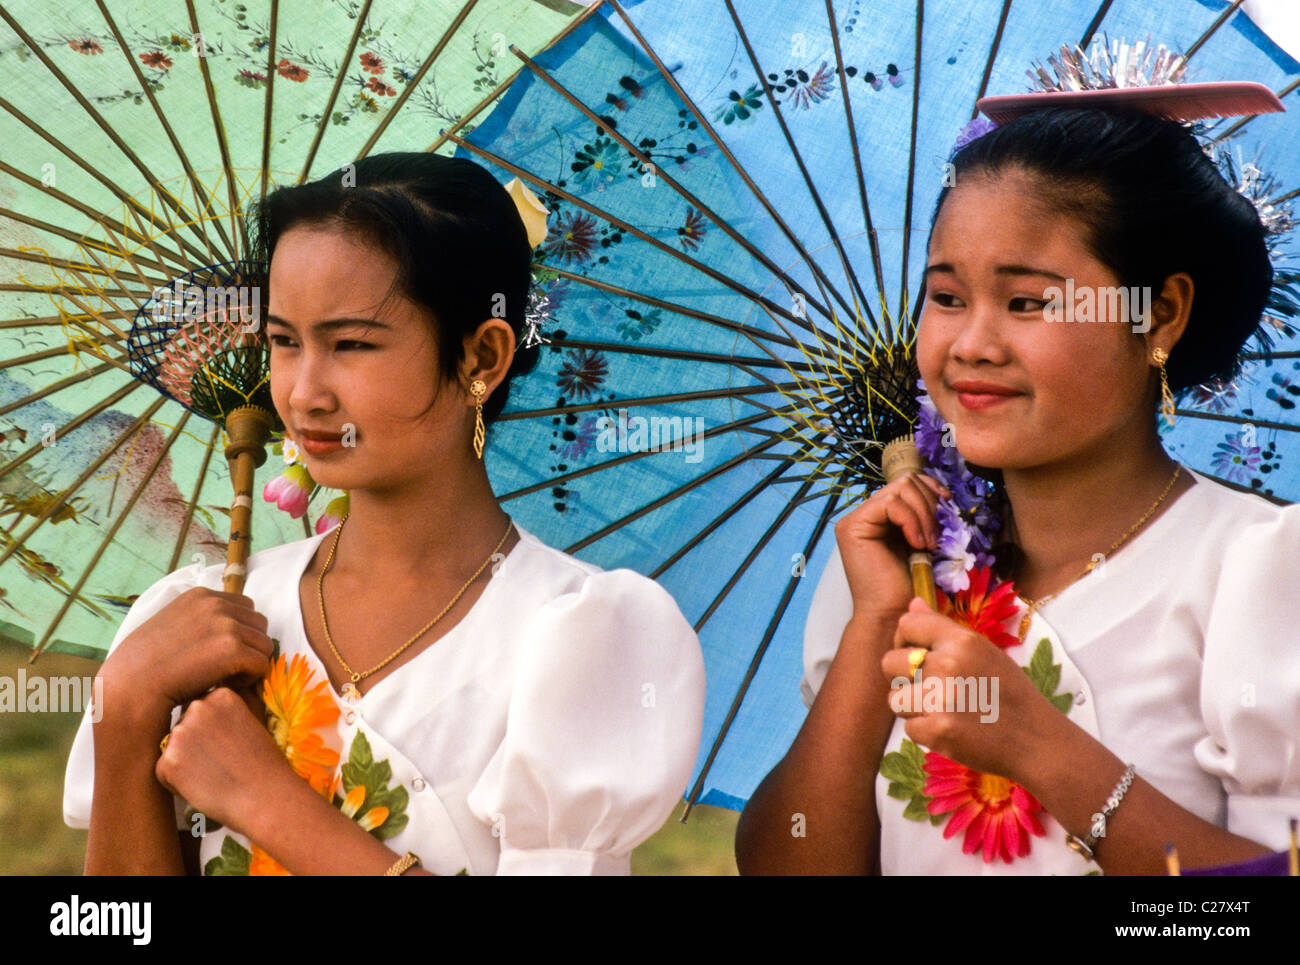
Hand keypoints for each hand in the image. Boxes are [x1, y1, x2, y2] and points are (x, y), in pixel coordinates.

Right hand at [100, 587, 274, 725]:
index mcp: (200, 595)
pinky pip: (261, 665)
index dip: (239, 633)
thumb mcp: (171, 625)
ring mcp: (225, 625)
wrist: (131, 687)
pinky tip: (223, 686)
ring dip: (249, 664)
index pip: (245, 607)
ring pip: (264, 645)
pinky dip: (249, 679)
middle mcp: (215, 604)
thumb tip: (228, 627)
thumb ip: (199, 620)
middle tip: (225, 668)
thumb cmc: (145, 666)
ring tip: (223, 678)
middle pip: (260, 624)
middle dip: (249, 646)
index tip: (219, 653)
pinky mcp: (232, 649)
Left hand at [155, 686, 299, 836]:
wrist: (265, 797)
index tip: (232, 744)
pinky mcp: (168, 762)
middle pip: (186, 725)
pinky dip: (177, 782)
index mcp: (221, 695)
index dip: (215, 730)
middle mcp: (198, 707)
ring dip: (186, 761)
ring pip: (173, 747)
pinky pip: (164, 771)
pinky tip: (203, 787)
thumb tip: (222, 695)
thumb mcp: (258, 719)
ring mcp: (180, 734)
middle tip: (222, 761)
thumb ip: (237, 703)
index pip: (203, 709)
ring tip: (214, 774)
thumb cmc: (264, 763)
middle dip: (196, 743)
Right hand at [835, 471, 948, 621]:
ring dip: (924, 515)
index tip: (948, 507)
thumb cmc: (910, 585)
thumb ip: (923, 515)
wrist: (893, 615)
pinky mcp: (852, 527)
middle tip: (937, 536)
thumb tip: (941, 491)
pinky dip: (912, 521)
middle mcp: (863, 514)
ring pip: (899, 489)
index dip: (931, 490)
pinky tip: (918, 545)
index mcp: (879, 515)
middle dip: (929, 504)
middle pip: (905, 481)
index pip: (907, 483)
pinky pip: (891, 504)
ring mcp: (854, 520)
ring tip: (929, 544)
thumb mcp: (922, 540)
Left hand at [879, 598, 1067, 783]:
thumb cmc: (1009, 692)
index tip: (916, 653)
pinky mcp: (937, 731)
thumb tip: (913, 603)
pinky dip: (926, 732)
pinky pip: (909, 728)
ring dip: (912, 708)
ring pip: (894, 699)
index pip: (907, 625)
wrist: (1036, 739)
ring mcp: (941, 699)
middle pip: (889, 662)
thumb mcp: (984, 651)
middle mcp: (948, 664)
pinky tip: (951, 729)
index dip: (905, 640)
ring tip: (941, 710)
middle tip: (927, 688)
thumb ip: (944, 628)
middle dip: (902, 677)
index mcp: (962, 640)